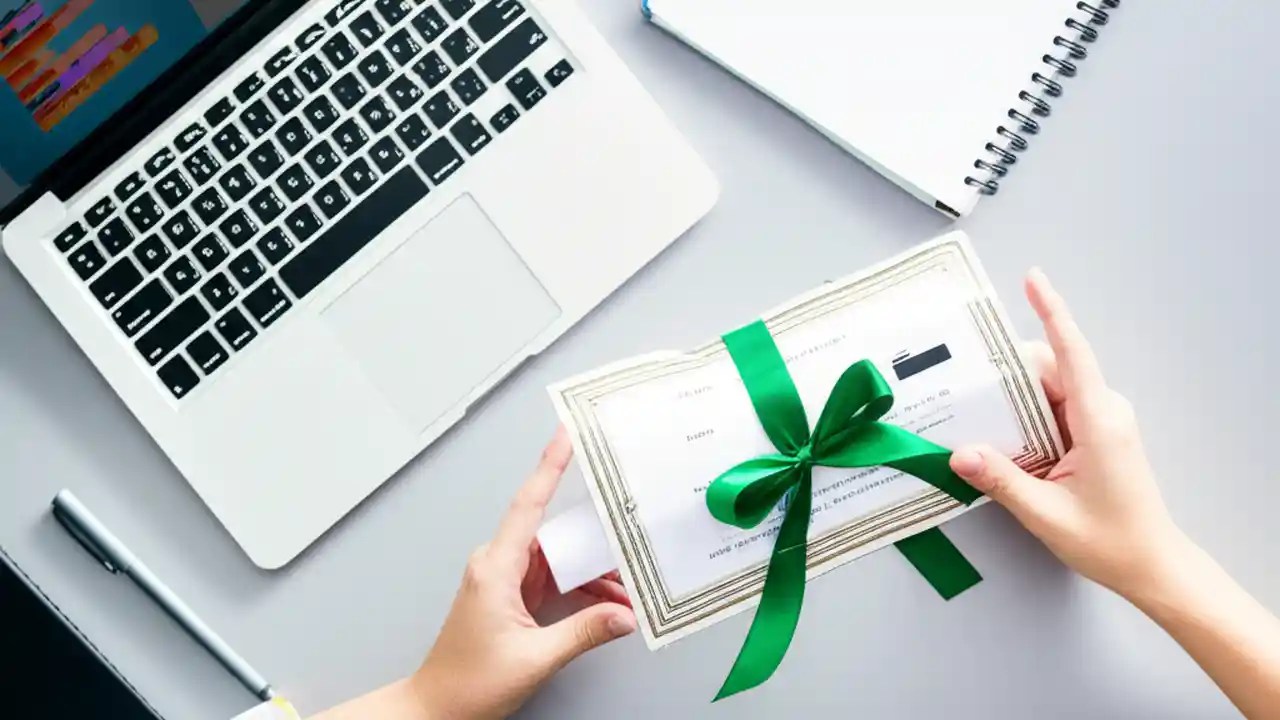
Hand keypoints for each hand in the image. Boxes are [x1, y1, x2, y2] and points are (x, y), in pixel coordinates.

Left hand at [411, 428, 636, 719]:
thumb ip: (584, 632)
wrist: (436, 708)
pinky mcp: (508, 596)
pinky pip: (550, 578)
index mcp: (495, 568)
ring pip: (556, 558)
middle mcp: (496, 566)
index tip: (566, 434)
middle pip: (553, 532)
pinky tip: (604, 604)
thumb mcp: (535, 658)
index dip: (549, 465)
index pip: (529, 504)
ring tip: (625, 587)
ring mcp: (502, 580)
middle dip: (593, 537)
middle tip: (626, 527)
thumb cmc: (467, 683)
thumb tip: (623, 615)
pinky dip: (578, 587)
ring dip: (590, 571)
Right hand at [948, 269, 1186, 598]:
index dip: (1051, 312)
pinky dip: (1025, 416)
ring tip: (975, 413)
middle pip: (1048, 369)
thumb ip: (1001, 480)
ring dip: (1013, 399)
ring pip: (1048, 390)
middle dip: (1005, 370)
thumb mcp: (1046, 514)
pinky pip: (1054, 410)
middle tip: (962, 376)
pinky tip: (1001, 436)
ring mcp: (1101, 422)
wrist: (1152, 566)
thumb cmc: (1111, 541)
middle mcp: (1104, 411)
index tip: (1033, 279)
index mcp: (1099, 420)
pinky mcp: (1094, 435)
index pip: (1072, 352)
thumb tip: (960, 453)